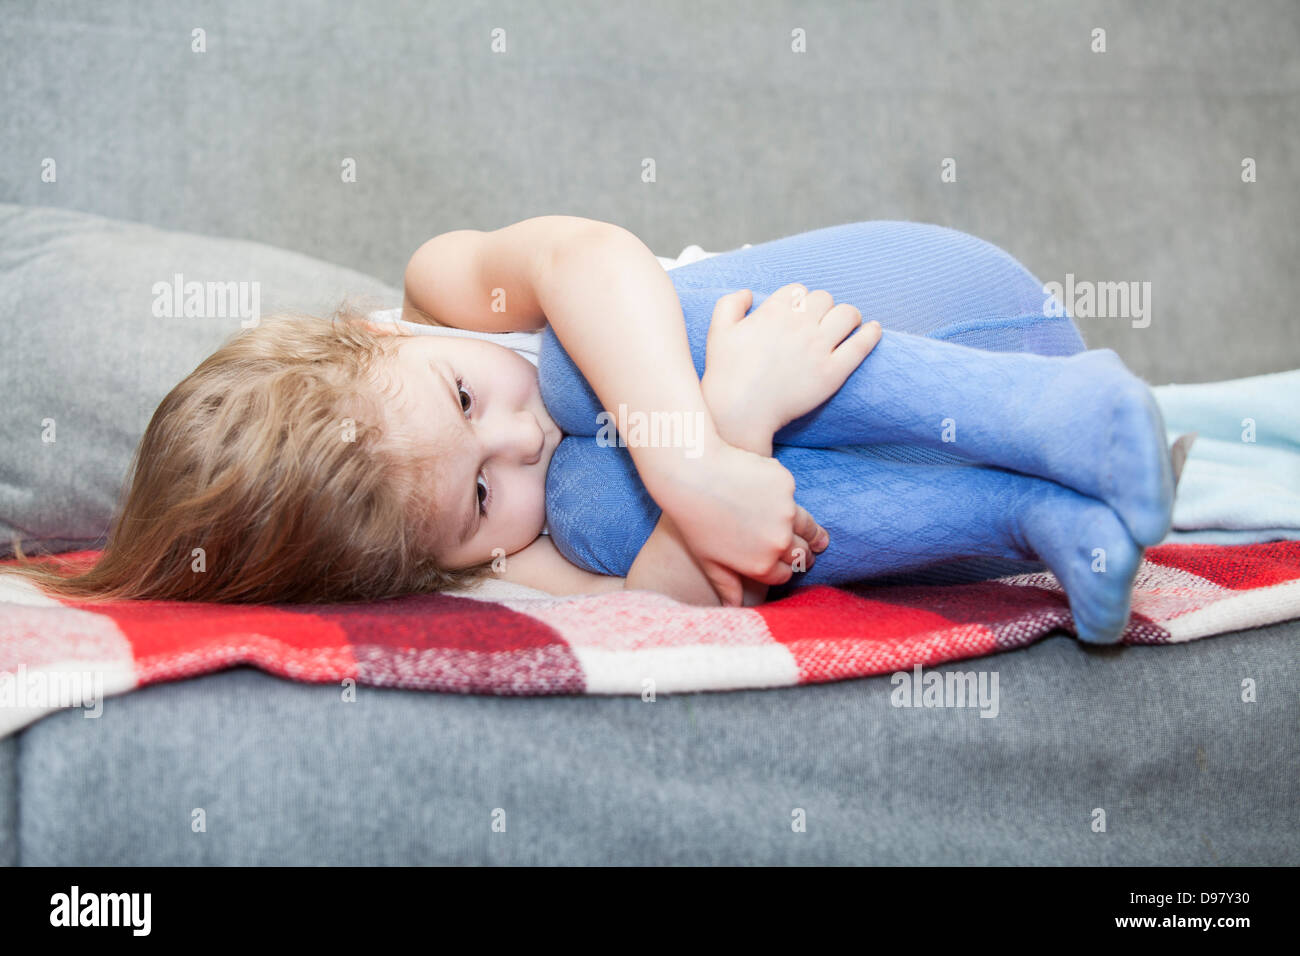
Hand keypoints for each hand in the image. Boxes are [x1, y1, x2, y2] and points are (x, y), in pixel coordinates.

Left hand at [655, 438, 828, 599]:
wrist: (693, 475)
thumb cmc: (694, 520)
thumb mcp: (709, 560)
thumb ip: (727, 586)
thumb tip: (732, 610)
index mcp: (761, 565)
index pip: (784, 574)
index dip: (784, 571)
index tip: (786, 567)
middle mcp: (778, 542)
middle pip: (801, 553)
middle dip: (803, 555)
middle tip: (808, 553)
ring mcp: (785, 511)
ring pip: (807, 526)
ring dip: (812, 533)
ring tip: (820, 538)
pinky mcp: (786, 485)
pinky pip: (791, 494)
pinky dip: (785, 496)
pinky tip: (776, 496)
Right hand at [701, 285, 880, 446]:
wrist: (739, 412)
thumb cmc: (725, 373)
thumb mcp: (717, 330)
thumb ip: (730, 303)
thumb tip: (750, 293)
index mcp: (773, 311)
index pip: (798, 290)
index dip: (798, 301)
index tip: (797, 315)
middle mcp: (799, 325)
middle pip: (824, 299)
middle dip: (822, 307)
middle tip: (820, 322)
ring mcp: (818, 348)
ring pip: (847, 314)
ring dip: (848, 316)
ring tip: (847, 325)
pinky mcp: (833, 373)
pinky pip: (861, 345)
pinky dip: (871, 334)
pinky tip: (873, 330)